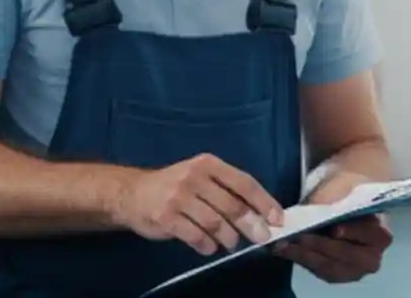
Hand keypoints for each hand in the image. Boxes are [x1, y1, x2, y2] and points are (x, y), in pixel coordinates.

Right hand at [112, 153, 283, 256]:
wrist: (133, 193)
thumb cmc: (175, 187)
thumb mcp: (201, 178)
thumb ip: (226, 191)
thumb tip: (261, 213)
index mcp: (208, 164)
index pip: (243, 182)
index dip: (263, 202)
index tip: (277, 219)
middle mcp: (194, 177)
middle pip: (232, 205)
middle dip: (251, 225)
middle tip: (261, 238)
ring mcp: (178, 197)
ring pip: (216, 223)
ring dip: (228, 238)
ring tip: (229, 243)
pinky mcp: (166, 217)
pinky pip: (195, 236)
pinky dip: (207, 245)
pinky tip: (208, 246)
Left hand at [273, 171, 392, 283]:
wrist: (341, 196)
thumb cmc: (346, 188)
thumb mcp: (341, 181)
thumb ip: (333, 192)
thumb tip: (319, 204)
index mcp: (381, 233)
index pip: (369, 235)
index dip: (353, 233)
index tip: (335, 230)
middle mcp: (371, 255)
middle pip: (348, 256)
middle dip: (322, 247)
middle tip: (300, 238)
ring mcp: (353, 268)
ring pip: (331, 267)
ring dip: (306, 257)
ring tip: (284, 245)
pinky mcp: (335, 272)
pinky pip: (318, 270)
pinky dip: (301, 260)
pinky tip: (284, 249)